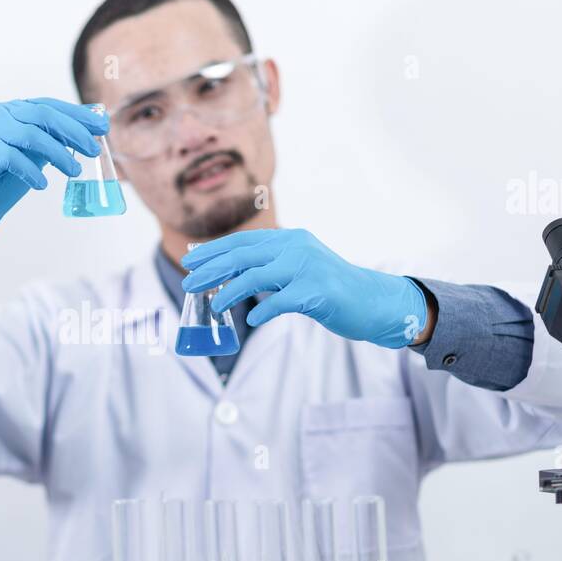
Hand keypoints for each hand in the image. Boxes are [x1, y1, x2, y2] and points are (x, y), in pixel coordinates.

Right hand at [0, 98, 108, 247]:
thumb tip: (98, 119)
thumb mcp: (41, 152)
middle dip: (72, 131)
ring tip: (74, 171)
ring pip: (29, 135)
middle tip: (93, 150)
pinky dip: (31, 172)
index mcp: (12, 109)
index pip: (48, 105)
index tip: (102, 126)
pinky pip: (12, 158)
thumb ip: (62, 134)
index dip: (77, 115)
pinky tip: (42, 184)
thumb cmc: (9, 177)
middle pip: (41, 115)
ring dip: (58, 154)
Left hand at [181, 228, 430, 347]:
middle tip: (188, 282)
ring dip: (230, 292)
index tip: (189, 260)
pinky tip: (251, 321)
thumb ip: (269, 268)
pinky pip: (281, 302)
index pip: (243, 241)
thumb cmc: (329, 288)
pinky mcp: (318, 292)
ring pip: (257, 276)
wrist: (373, 301)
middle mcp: (297, 247)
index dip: (213, 250)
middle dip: (212, 269)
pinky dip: (263, 311)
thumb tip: (229, 275)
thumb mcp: (297, 269)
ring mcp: (308, 268)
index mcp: (290, 239)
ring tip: (214, 306)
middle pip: (243, 255)